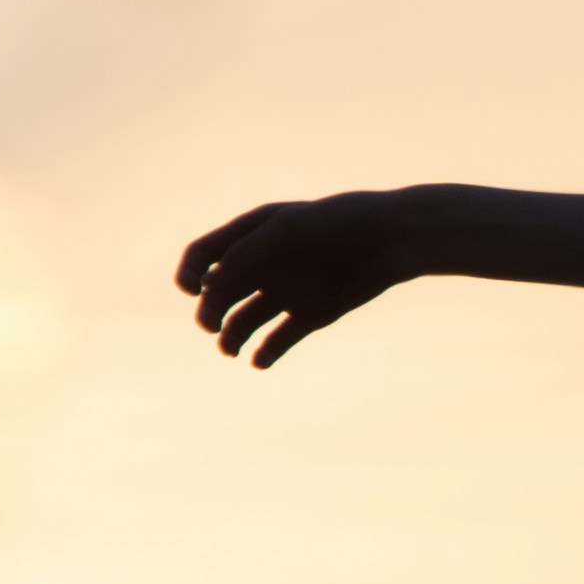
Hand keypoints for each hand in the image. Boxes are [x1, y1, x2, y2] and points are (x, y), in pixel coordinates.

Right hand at [177, 190, 421, 366]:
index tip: (193, 290)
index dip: (188, 274)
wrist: (394, 239)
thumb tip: (207, 288)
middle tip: (212, 326)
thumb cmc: (340, 222)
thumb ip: (246, 254)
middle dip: (209, 312)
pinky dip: (266, 354)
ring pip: (244, 322)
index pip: (202, 257)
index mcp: (251, 235)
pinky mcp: (311, 315)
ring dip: (230, 338)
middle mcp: (264, 265)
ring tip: (231, 349)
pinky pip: (279, 341)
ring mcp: (286, 291)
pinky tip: (259, 360)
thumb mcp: (288, 229)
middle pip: (218, 295)